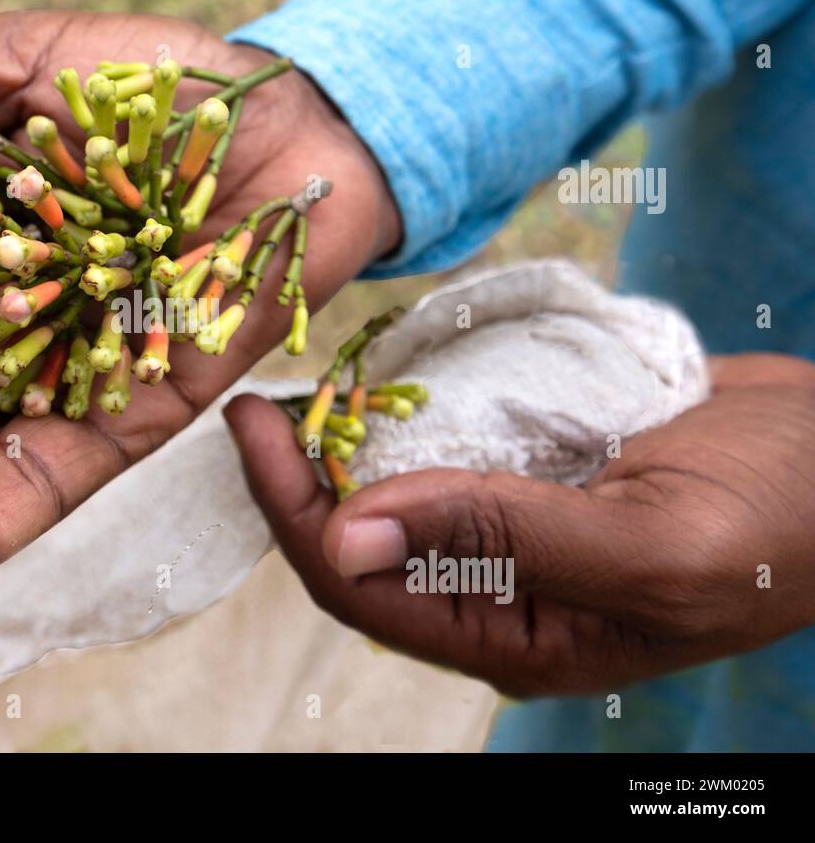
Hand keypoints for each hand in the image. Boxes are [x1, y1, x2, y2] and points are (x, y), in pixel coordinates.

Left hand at [225, 353, 814, 694]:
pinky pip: (443, 448)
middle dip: (302, 475)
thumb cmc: (781, 518)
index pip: (361, 588)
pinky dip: (404, 413)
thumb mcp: (650, 542)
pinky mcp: (529, 474)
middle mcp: (496, 591)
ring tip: (303, 383)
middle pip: (361, 541)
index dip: (292, 511)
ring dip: (346, 440)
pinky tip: (378, 375)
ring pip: (393, 493)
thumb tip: (350, 533)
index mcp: (513, 636)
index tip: (250, 425)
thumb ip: (502, 538)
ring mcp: (510, 530)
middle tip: (262, 395)